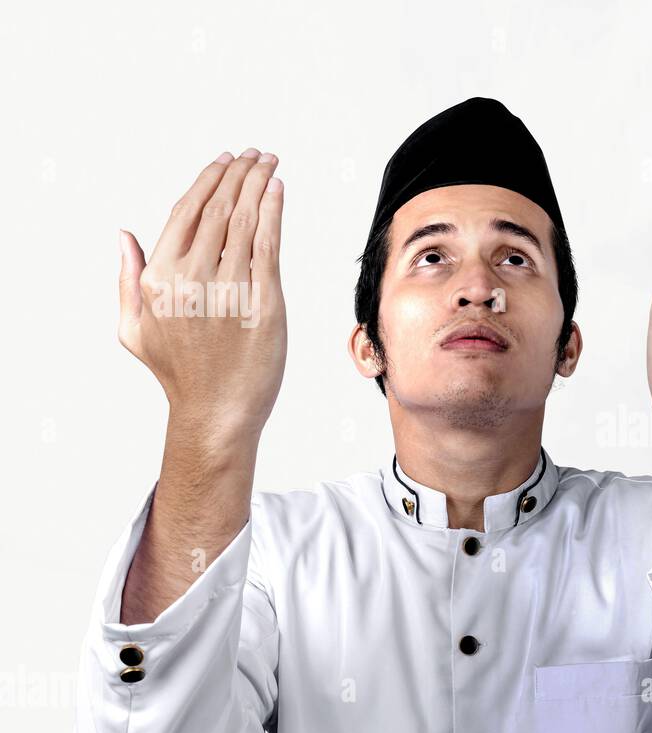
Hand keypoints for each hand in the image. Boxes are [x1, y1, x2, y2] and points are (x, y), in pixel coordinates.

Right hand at [118, 148, 286, 438]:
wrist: (217, 411)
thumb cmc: (179, 373)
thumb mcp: (134, 328)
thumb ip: (128, 278)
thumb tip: (125, 235)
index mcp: (160, 277)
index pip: (185, 211)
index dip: (208, 180)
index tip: (225, 162)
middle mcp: (193, 277)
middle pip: (218, 208)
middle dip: (239, 173)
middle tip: (255, 154)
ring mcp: (230, 287)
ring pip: (245, 220)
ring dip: (260, 184)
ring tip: (270, 163)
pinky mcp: (264, 300)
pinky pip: (268, 244)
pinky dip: (273, 212)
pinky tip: (279, 190)